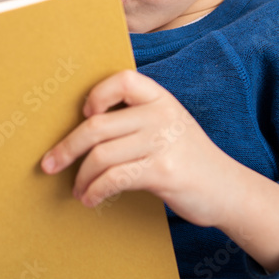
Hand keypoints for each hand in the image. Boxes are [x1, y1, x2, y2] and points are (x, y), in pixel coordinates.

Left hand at [39, 69, 235, 227]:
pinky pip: (114, 178)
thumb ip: (137, 118)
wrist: (228, 189)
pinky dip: (95, 191)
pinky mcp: (163, 171)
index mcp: (162, 99)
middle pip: (98, 125)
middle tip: (49, 164)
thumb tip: (84, 127)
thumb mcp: (169, 125)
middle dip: (67, 147)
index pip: (124, 79)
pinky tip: (90, 198)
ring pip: (101, 155)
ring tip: (77, 189)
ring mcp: (163, 142)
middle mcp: (162, 115)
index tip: (84, 115)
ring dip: (81, 177)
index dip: (98, 94)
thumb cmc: (189, 158)